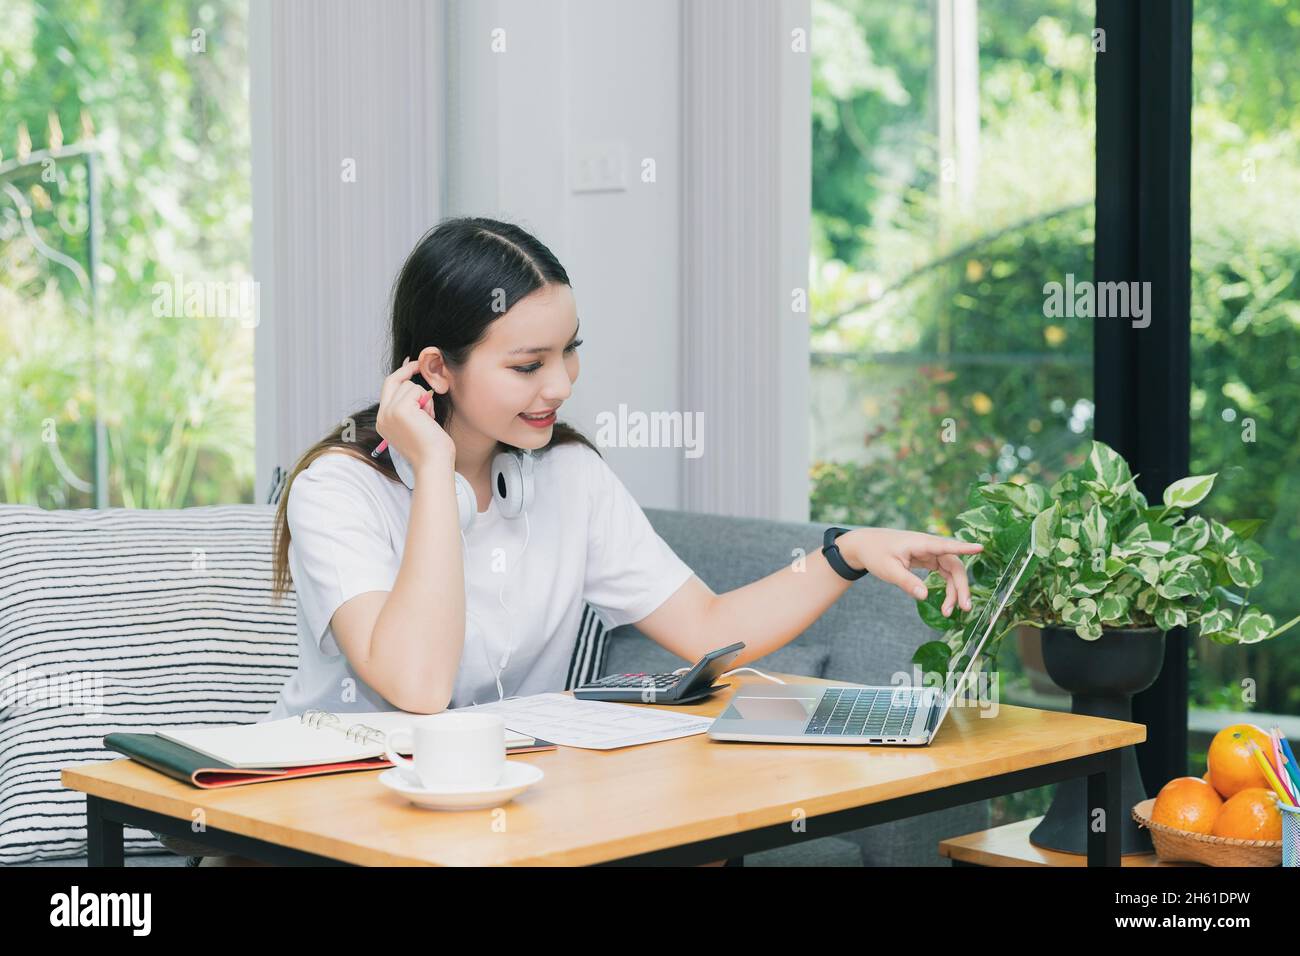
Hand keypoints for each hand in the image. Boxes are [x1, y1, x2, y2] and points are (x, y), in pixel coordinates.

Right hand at [375, 357, 455, 472]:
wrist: (433, 463)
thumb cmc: (431, 448)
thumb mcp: (415, 425)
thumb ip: (410, 408)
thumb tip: (412, 384)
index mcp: (383, 421)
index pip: (387, 388)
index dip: (400, 374)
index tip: (412, 364)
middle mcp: (382, 416)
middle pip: (394, 381)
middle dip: (410, 374)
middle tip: (421, 366)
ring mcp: (389, 412)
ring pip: (409, 386)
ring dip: (425, 398)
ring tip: (429, 418)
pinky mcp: (400, 410)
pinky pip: (416, 390)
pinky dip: (427, 402)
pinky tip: (429, 418)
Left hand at [837, 528, 982, 615]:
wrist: (864, 545)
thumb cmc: (875, 553)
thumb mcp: (889, 570)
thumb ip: (907, 582)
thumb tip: (925, 596)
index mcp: (921, 543)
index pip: (946, 545)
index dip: (963, 548)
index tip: (980, 548)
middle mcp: (929, 546)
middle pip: (954, 565)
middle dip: (961, 586)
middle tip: (964, 608)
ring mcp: (930, 552)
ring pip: (951, 571)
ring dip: (954, 590)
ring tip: (949, 611)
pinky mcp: (927, 559)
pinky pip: (944, 573)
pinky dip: (947, 587)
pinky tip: (946, 602)